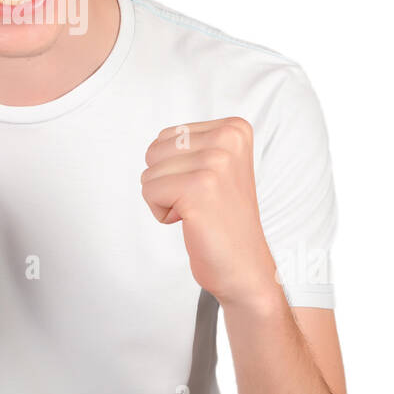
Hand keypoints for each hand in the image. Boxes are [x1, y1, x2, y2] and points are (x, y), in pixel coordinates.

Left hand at [141, 117, 279, 305]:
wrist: (244, 265)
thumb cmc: (224, 219)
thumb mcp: (216, 166)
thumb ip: (192, 145)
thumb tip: (156, 141)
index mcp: (234, 128)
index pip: (167, 136)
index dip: (175, 168)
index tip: (207, 187)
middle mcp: (228, 138)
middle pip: (155, 150)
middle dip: (166, 181)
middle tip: (200, 202)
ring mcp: (216, 162)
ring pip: (149, 172)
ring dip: (165, 198)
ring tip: (197, 210)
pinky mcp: (199, 187)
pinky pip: (149, 192)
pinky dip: (161, 212)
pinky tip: (192, 220)